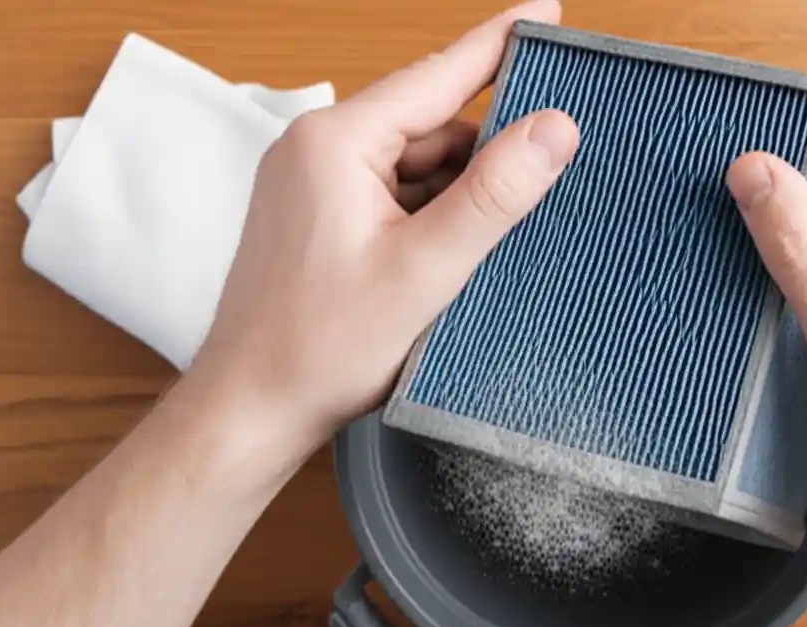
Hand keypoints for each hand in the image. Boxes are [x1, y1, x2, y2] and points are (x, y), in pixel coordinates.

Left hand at [184, 0, 579, 452]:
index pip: (437, 74)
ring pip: (415, 163)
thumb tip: (554, 129)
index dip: (500, 43)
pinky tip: (462, 248)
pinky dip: (434, 212)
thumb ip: (493, 195)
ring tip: (500, 236)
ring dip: (461, 189)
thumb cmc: (319, 348)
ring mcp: (315, 183)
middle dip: (489, 146)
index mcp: (336, 142)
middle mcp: (318, 148)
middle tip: (549, 166)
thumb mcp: (425, 270)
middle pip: (430, 122)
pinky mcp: (320, 216)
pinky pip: (393, 193)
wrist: (251, 407)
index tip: (547, 13)